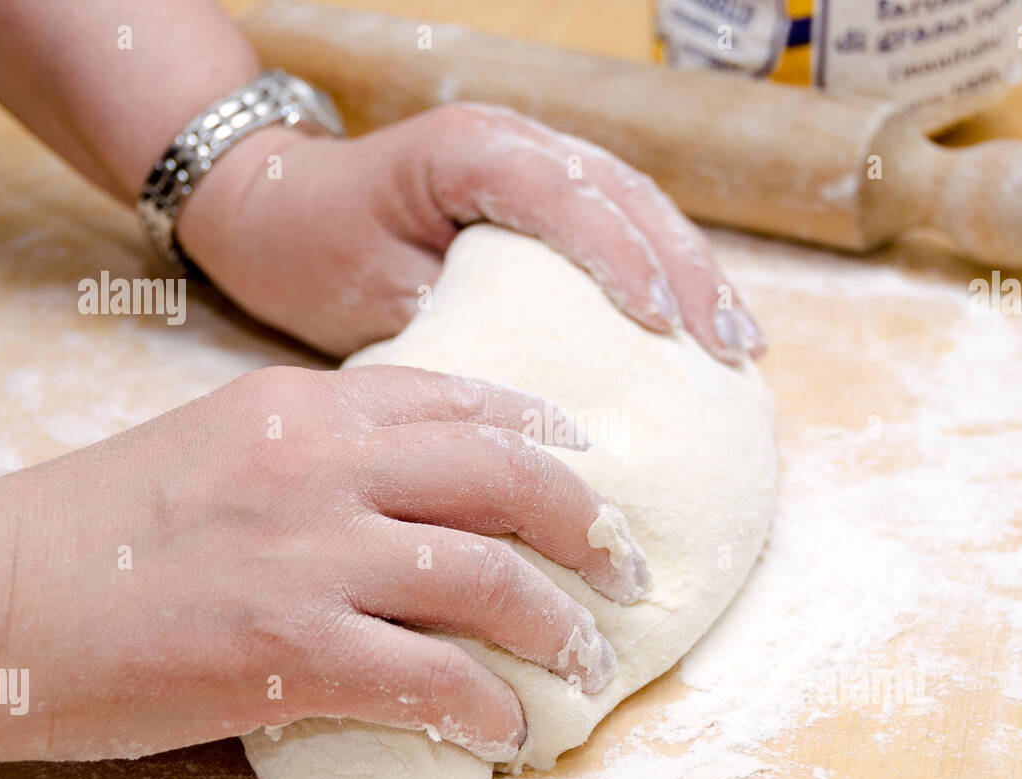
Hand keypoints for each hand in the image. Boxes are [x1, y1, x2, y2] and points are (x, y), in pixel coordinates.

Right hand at [0, 365, 649, 762]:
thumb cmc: (104, 526)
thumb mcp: (225, 443)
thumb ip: (325, 449)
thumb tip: (423, 482)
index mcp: (305, 407)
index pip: (462, 401)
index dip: (545, 433)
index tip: (590, 465)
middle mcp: (321, 465)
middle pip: (505, 479)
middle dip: (587, 524)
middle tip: (628, 566)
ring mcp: (310, 556)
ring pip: (489, 577)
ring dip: (560, 627)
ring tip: (589, 660)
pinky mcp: (290, 650)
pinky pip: (434, 677)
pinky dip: (490, 706)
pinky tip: (508, 726)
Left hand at [178, 103, 765, 362]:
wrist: (280, 206)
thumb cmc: (313, 250)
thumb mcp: (369, 296)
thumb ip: (451, 327)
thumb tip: (534, 395)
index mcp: (466, 152)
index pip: (562, 194)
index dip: (620, 258)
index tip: (662, 328)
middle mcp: (514, 140)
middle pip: (625, 194)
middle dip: (686, 272)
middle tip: (730, 348)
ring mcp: (537, 157)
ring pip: (641, 205)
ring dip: (696, 272)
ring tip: (741, 341)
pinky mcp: (546, 191)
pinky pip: (625, 223)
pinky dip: (670, 272)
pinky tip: (703, 320)